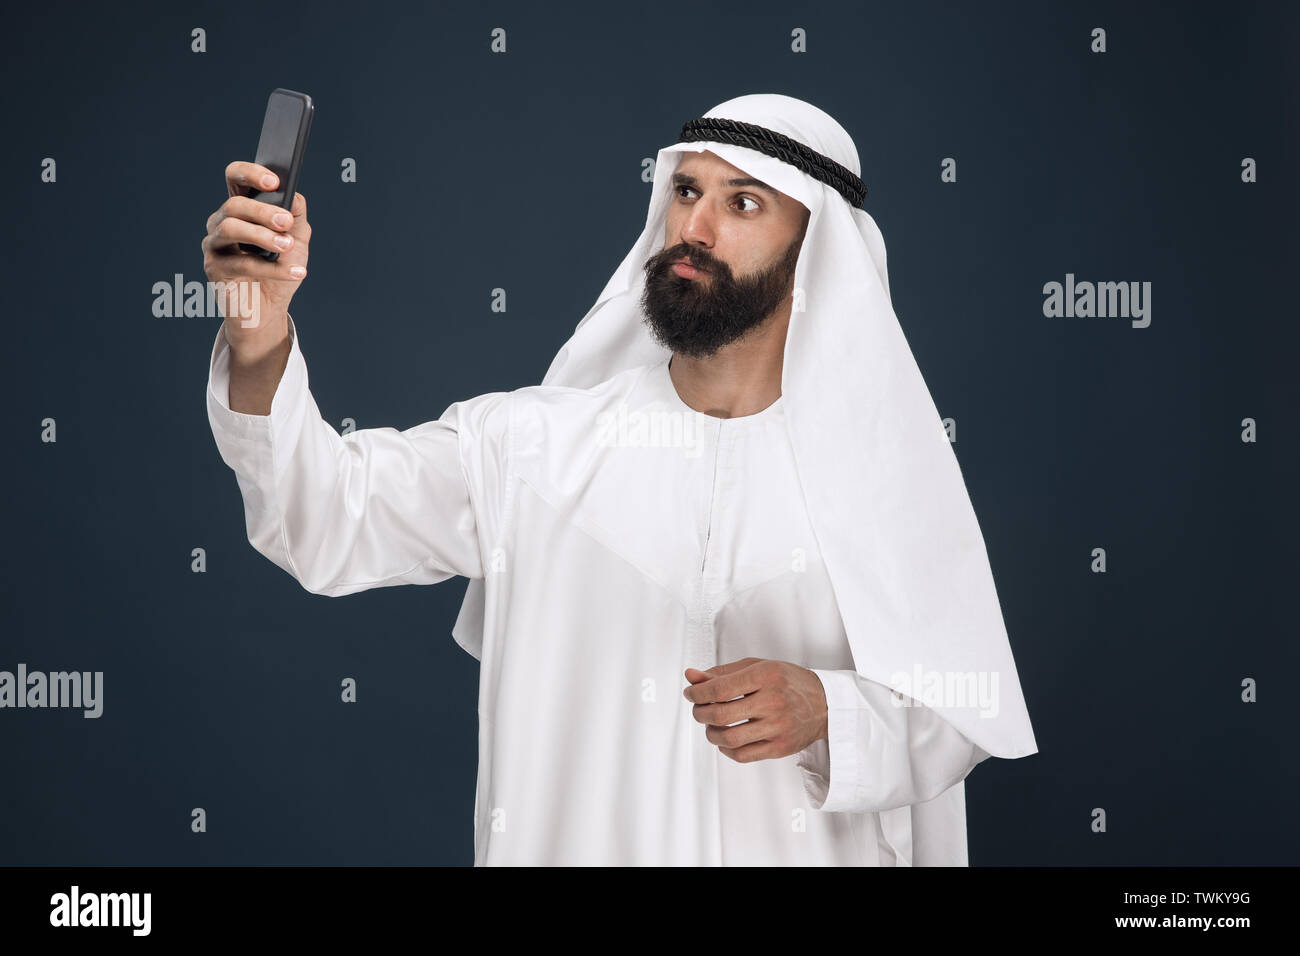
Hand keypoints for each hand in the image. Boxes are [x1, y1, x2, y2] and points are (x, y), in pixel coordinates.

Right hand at [201, 161, 311, 358]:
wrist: (269, 308)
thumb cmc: (279, 269)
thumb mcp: (296, 240)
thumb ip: (296, 217)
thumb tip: (295, 195)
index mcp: (241, 209)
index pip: (235, 178)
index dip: (250, 174)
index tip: (275, 181)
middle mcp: (222, 222)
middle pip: (234, 205)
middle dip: (262, 211)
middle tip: (286, 222)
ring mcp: (214, 245)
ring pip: (230, 228)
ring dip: (262, 236)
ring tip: (287, 246)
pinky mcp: (214, 269)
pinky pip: (242, 264)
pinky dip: (273, 269)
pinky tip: (298, 273)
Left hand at [683, 657, 827, 762]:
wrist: (824, 704)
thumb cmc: (787, 682)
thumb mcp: (757, 667)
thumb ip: (722, 673)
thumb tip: (691, 676)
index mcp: (766, 676)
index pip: (720, 688)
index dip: (697, 692)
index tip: (691, 693)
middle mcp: (773, 701)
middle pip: (721, 715)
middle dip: (700, 713)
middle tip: (698, 709)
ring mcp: (777, 727)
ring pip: (729, 738)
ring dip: (711, 733)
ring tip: (711, 725)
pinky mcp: (780, 748)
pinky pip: (743, 755)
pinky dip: (726, 749)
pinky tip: (726, 740)